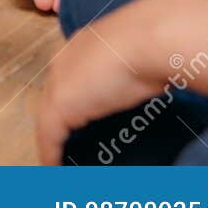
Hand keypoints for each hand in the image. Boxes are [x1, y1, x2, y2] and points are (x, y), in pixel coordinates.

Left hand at [35, 0, 177, 163]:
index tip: (79, 118)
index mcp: (86, 42)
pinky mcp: (61, 104)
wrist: (153, 37)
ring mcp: (61, 80)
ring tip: (58, 162)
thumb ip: (142, 63)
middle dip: (57, 120)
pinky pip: (49, 135)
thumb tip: (157, 77)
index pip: (71, 73)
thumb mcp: (149, 50)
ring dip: (52, 141)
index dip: (75, 96)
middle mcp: (67, 58)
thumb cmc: (160, 40)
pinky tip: (55, 169)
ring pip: (48, 117)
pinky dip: (50, 153)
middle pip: (54, 95)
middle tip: (64, 145)